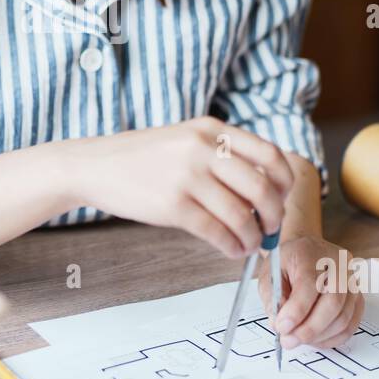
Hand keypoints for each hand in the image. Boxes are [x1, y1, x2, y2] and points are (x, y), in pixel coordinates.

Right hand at [68, 117, 294, 258]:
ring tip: (249, 245)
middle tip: (270, 228)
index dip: (284, 181)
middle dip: (273, 215)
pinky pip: (216, 232)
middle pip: (261, 187)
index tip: (282, 198)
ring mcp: (187, 177)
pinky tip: (230, 249)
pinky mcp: (172, 206)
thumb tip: (263, 192)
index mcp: (210, 129)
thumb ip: (220, 155)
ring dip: (252, 237)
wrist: (94, 166)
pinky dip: (231, 246)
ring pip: (241, 214)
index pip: (269, 153)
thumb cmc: (142, 158)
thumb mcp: (184, 139)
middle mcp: (202, 149)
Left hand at [256, 234, 363, 349]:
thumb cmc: (288, 263)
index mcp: (311, 254)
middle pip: (333, 303)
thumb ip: (272, 297)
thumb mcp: (270, 273)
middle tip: (289, 341)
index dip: (296, 311)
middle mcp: (338, 265)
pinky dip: (332, 338)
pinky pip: (350, 324)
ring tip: (298, 339)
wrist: (307, 250)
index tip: (282, 328)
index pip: (310, 285)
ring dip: (319, 336)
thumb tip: (280, 324)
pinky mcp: (358, 297)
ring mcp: (352, 281)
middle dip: (309, 329)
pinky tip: (315, 338)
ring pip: (343, 318)